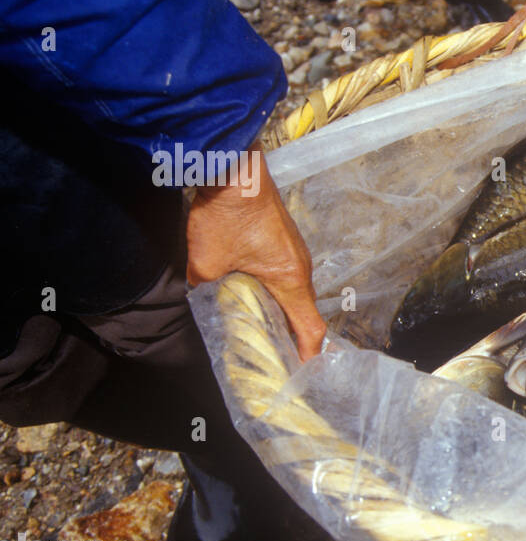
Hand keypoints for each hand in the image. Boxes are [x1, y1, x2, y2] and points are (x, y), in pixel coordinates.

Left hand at [186, 142, 326, 360]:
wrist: (232, 166)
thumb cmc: (224, 216)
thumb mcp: (204, 264)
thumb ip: (204, 291)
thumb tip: (198, 305)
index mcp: (290, 279)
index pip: (311, 328)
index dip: (308, 355)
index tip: (300, 373)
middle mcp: (300, 267)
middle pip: (304, 312)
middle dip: (293, 338)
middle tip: (275, 358)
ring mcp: (296, 251)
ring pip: (295, 293)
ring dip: (284, 313)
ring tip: (265, 331)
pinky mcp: (284, 239)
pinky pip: (287, 275)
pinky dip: (278, 293)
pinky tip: (256, 296)